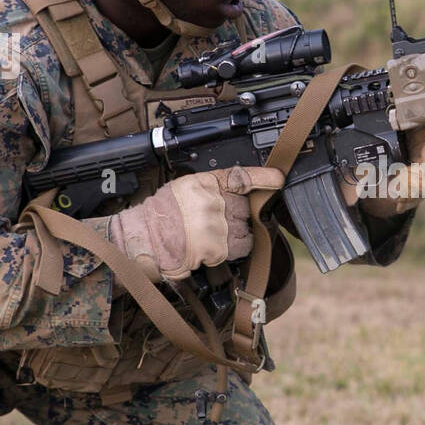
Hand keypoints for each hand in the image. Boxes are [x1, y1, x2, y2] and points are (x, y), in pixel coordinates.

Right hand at [108, 166, 284, 281]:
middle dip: (238, 213)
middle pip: (246, 206)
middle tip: (219, 219)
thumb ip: (210, 188)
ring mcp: (217, 225)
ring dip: (238, 231)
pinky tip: (219, 246)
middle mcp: (213, 202)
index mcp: (204, 183)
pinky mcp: (219, 248)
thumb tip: (237, 192)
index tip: (279, 178)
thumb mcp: (185, 188)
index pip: (242, 176)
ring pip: (246, 227)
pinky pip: (243, 246)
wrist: (145, 240)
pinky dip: (237, 247)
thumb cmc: (161, 216)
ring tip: (216, 234)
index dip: (264, 177)